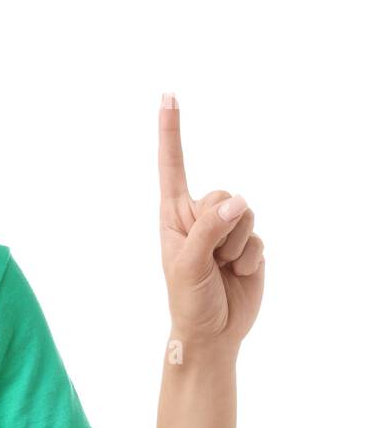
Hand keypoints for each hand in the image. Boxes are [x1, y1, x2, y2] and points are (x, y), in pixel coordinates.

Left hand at [157, 94, 264, 357]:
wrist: (212, 333)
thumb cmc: (187, 300)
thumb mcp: (187, 266)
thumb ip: (209, 231)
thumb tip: (236, 201)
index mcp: (173, 216)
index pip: (171, 166)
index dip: (170, 131)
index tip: (168, 95)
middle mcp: (198, 217)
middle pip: (223, 194)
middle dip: (222, 227)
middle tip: (211, 259)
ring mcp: (225, 230)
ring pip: (245, 214)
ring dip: (237, 245)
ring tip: (223, 268)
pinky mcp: (248, 244)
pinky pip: (259, 238)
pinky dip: (251, 259)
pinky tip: (238, 275)